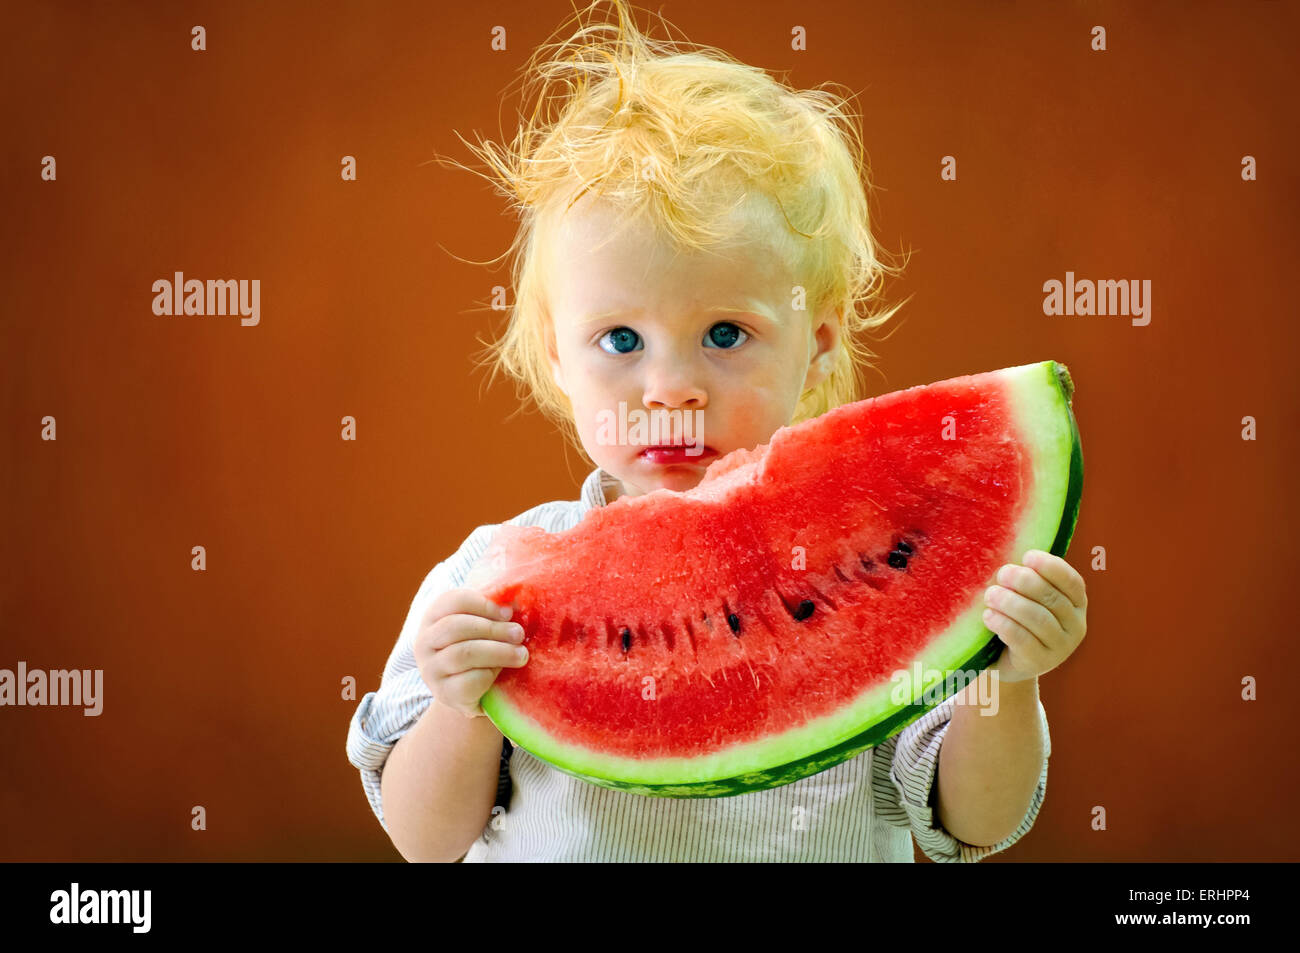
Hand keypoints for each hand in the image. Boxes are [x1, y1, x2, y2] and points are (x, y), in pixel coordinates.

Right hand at [413, 588, 529, 717]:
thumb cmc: (481, 652)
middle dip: (492, 629)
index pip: (454, 601)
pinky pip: (468, 681)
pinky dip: (489, 675)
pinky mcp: (444, 693)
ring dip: (498, 652)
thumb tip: (515, 601)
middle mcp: (424, 642)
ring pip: (463, 654)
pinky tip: (500, 674)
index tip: (508, 613)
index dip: (484, 604)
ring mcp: (431, 669)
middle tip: (518, 634)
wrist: (474, 694)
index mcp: (433, 617)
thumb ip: (494, 613)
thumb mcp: (484, 628)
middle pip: (456, 626)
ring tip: (521, 654)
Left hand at [982, 550, 1087, 682]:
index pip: (1072, 582)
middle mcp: (1075, 626)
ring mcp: (1060, 648)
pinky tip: (989, 616)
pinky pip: (1023, 640)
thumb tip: (1009, 552)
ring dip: (1011, 603)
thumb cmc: (1018, 618)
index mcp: (1076, 603)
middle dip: (1025, 582)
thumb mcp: (1028, 597)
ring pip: (1038, 619)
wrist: (1007, 660)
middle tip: (1002, 574)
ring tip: (990, 595)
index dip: (1051, 567)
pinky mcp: (1040, 663)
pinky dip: (1004, 624)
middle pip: (1052, 599)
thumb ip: (1028, 578)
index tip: (1028, 556)